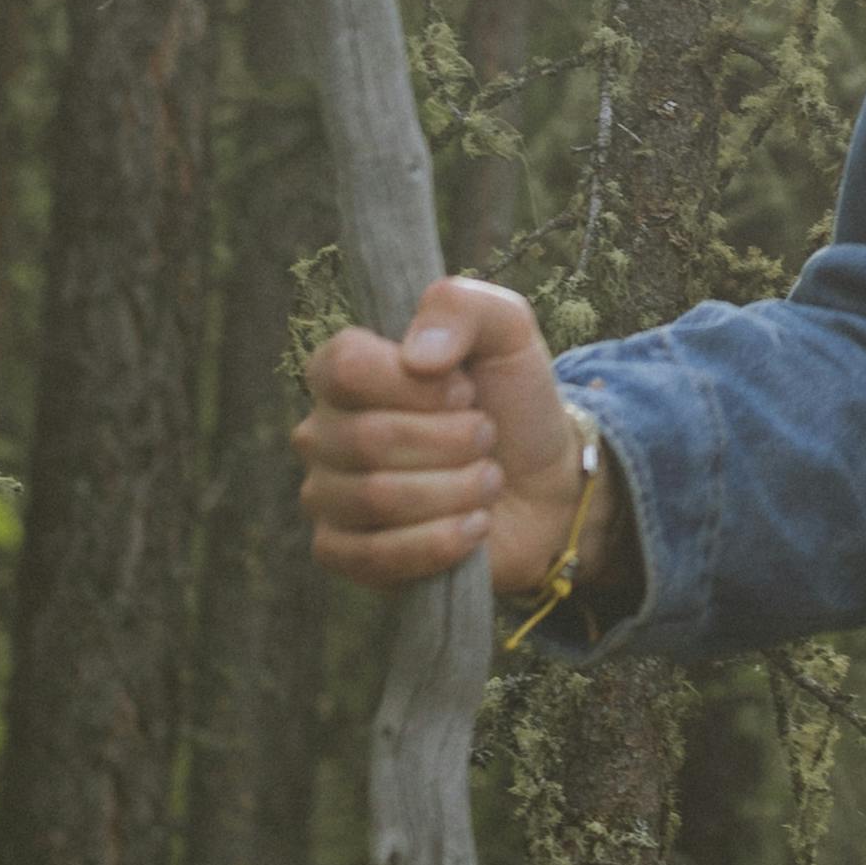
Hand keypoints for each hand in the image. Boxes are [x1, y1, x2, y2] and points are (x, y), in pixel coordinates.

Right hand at [294, 276, 598, 602]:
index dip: (416, 385)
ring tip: (486, 479)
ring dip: (457, 490)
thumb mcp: (506, 331)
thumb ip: (461, 308)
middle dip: (453, 441)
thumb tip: (418, 356)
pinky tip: (472, 526)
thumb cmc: (511, 402)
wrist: (543, 485)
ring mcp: (326, 496)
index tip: (465, 390)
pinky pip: (373, 556)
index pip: (345, 366)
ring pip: (378, 498)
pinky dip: (440, 541)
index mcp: (346, 371)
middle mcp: (322, 431)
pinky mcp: (341, 554)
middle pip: (369, 438)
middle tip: (486, 437)